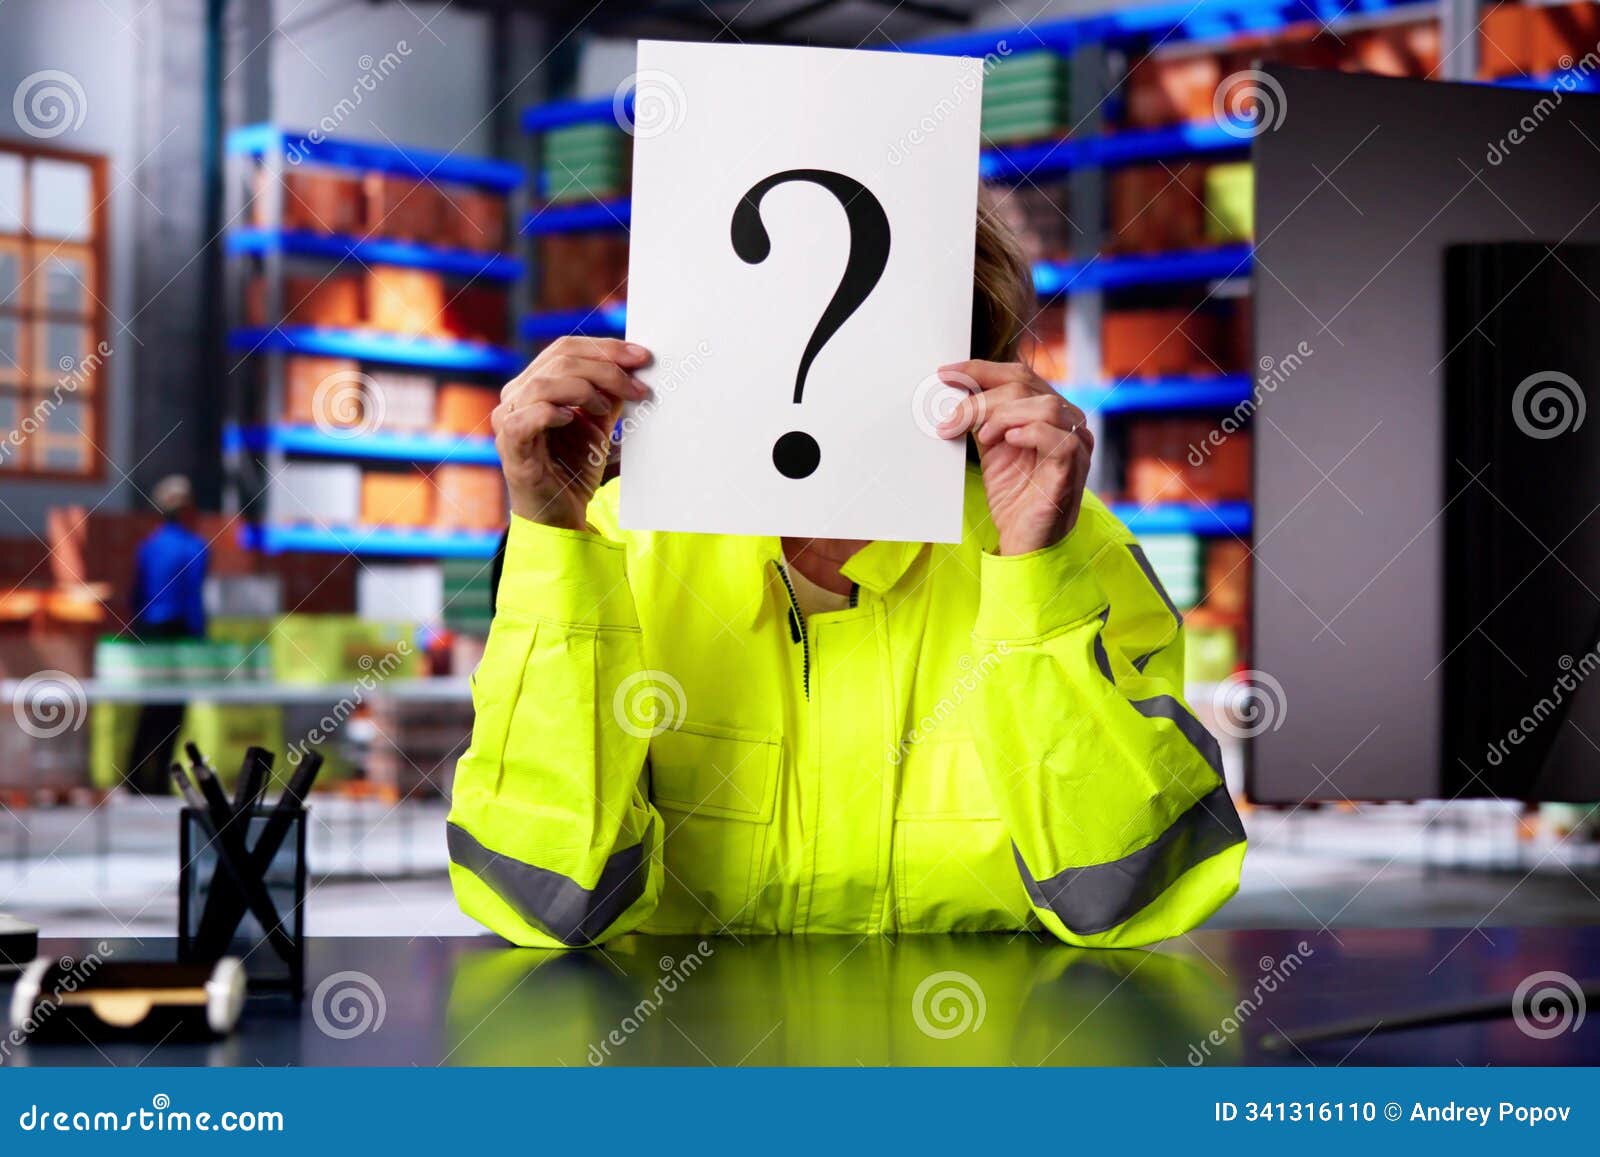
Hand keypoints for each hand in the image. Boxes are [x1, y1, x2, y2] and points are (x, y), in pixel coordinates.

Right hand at [494, 337, 651, 529]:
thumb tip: (632, 368)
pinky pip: (526, 417)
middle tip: (637, 386)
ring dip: (584, 389)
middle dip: (606, 368)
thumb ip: (607, 396)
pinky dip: (553, 413)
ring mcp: (508, 419)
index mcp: (534, 384)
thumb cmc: (573, 469)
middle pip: (560, 360)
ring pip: (544, 383)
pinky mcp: (510, 446)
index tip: (642, 357)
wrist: (559, 516)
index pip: (566, 348)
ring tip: (606, 408)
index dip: (606, 348)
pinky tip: (573, 419)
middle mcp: (516, 395)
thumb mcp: (598, 425)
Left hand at [935, 360, 1091, 555]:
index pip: (1020, 375)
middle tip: (951, 420)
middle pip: (1026, 386)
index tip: (946, 374)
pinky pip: (1059, 438)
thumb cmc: (1013, 495)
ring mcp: (1076, 444)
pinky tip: (1007, 442)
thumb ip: (983, 418)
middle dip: (981, 399)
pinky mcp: (1074, 468)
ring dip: (1003, 416)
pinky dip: (1029, 433)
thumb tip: (956, 389)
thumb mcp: (992, 447)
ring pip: (1043, 406)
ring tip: (982, 438)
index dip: (981, 370)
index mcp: (1050, 412)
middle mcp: (1068, 422)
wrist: (1024, 540)